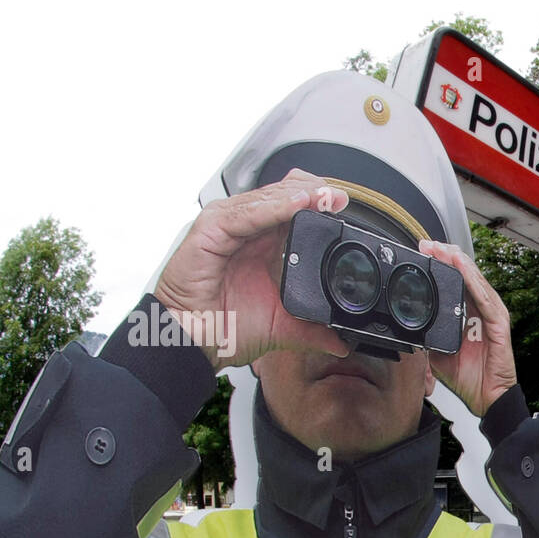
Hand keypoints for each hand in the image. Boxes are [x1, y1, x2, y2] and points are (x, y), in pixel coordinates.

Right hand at [154, 169, 352, 368]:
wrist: (196, 341)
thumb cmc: (225, 326)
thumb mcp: (282, 326)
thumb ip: (313, 330)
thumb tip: (342, 344)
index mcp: (264, 244)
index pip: (293, 208)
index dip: (317, 203)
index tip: (343, 205)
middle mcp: (246, 229)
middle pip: (282, 196)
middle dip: (312, 193)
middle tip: (338, 197)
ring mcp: (227, 225)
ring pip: (266, 199)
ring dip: (297, 196)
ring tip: (323, 196)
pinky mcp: (210, 229)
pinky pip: (246, 214)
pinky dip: (273, 208)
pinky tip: (296, 205)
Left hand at [416, 240, 516, 415]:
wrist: (485, 397)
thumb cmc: (469, 377)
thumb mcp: (437, 353)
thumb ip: (426, 336)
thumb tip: (406, 328)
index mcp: (466, 314)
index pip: (454, 282)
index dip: (439, 265)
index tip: (422, 253)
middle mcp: (480, 311)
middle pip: (465, 275)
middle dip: (446, 256)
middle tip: (428, 244)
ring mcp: (491, 315)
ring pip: (475, 281)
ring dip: (459, 263)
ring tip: (443, 248)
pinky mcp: (499, 324)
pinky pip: (485, 298)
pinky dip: (473, 281)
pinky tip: (462, 268)